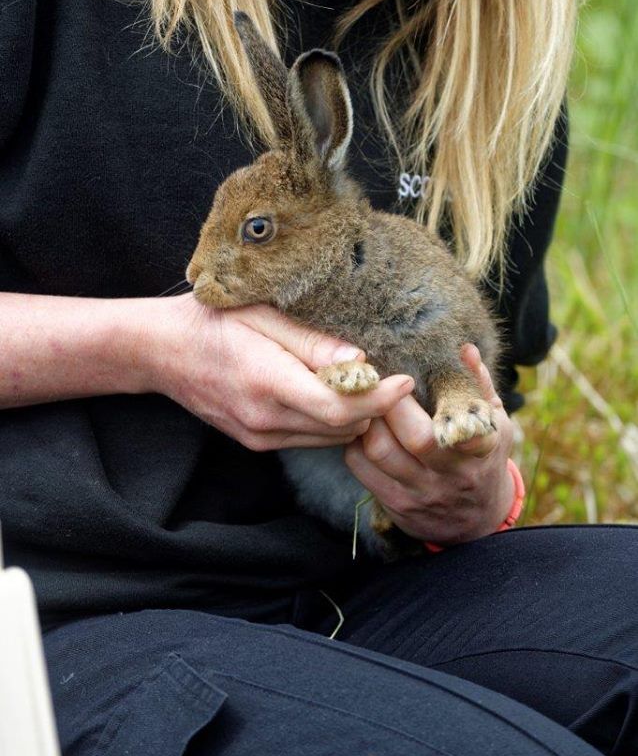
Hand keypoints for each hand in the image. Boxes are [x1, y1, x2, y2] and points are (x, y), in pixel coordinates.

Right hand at [142, 295, 414, 451]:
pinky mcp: (256, 442)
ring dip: (355, 417)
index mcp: (267, 381)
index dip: (380, 399)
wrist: (162, 350)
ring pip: (330, 439)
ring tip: (368, 384)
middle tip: (395, 378)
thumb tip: (360, 358)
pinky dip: (331, 422)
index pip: (339, 407)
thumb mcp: (263, 313)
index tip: (406, 379)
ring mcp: (259, 436)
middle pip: (342, 428)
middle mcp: (264, 419)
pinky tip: (334, 393)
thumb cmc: (214, 319)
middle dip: (375, 408)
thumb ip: (312, 341)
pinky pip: (309, 438)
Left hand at [344, 345, 514, 545]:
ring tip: (366, 399)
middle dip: (391, 402)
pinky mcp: (395, 504)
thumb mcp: (494, 423)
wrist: (477, 522)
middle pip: (414, 437)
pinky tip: (361, 427)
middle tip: (379, 380)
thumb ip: (479, 385)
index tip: (410, 382)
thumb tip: (464, 349)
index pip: (463, 431)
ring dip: (367, 419)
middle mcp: (451, 475)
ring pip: (379, 450)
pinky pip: (360, 468)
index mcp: (481, 449)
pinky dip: (354, 441)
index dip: (443, 407)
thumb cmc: (483, 458)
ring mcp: (421, 492)